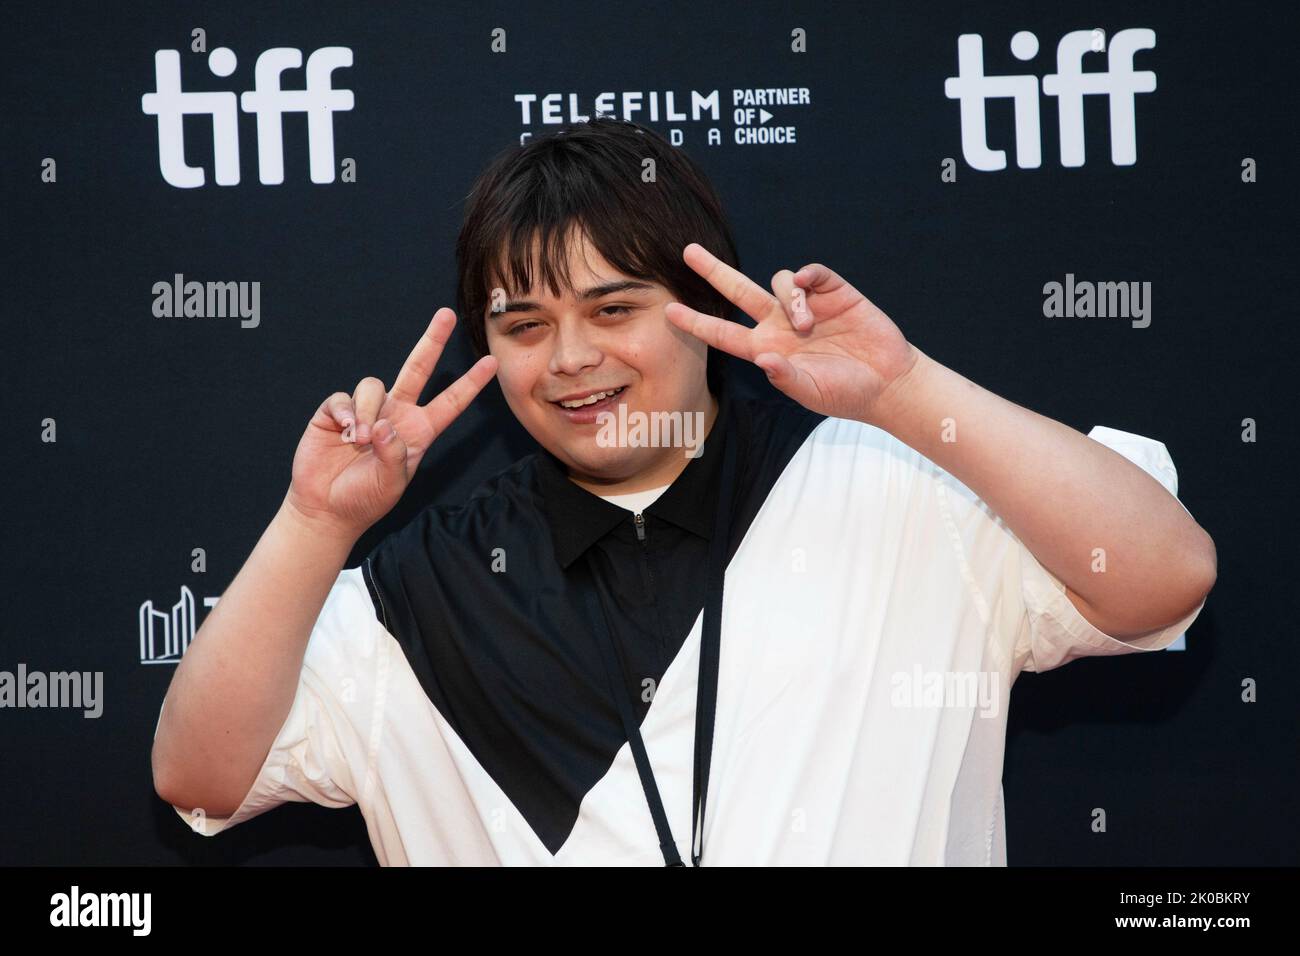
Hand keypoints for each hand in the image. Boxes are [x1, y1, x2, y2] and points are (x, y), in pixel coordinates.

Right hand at [285, 308, 497, 539]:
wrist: (326, 507)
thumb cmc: (365, 498)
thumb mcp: (391, 483)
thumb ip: (394, 455)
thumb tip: (384, 426)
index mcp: (419, 431)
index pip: (450, 402)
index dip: (470, 384)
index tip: (492, 363)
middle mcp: (396, 414)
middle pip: (417, 368)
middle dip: (431, 341)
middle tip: (447, 315)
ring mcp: (368, 410)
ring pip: (373, 386)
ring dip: (368, 411)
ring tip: (360, 442)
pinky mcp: (337, 412)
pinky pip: (343, 398)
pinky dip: (346, 414)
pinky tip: (345, 434)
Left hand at [665, 243, 918, 425]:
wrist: (886, 382)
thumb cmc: (844, 393)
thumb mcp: (811, 392)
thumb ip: (786, 377)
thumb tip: (764, 359)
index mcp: (767, 350)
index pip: (724, 334)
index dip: (697, 323)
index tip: (670, 312)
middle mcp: (779, 324)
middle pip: (738, 291)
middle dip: (714, 271)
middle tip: (688, 251)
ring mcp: (805, 306)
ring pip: (779, 281)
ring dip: (790, 300)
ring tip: (809, 325)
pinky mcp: (833, 292)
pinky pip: (811, 274)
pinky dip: (808, 277)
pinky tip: (812, 289)